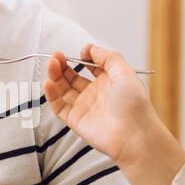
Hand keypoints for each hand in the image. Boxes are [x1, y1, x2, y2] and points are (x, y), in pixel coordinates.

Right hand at [42, 43, 158, 165]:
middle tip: (56, 56)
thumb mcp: (125, 72)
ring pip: (63, 89)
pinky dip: (51, 95)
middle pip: (73, 76)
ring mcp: (85, 106)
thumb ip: (108, 57)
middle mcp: (96, 94)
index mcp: (110, 82)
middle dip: (63, 65)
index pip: (91, 66)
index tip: (81, 52)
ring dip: (55, 75)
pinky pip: (58, 106)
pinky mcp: (75, 120)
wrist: (134, 135)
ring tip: (52, 63)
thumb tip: (91, 48)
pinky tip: (49, 82)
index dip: (84, 57)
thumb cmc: (135, 106)